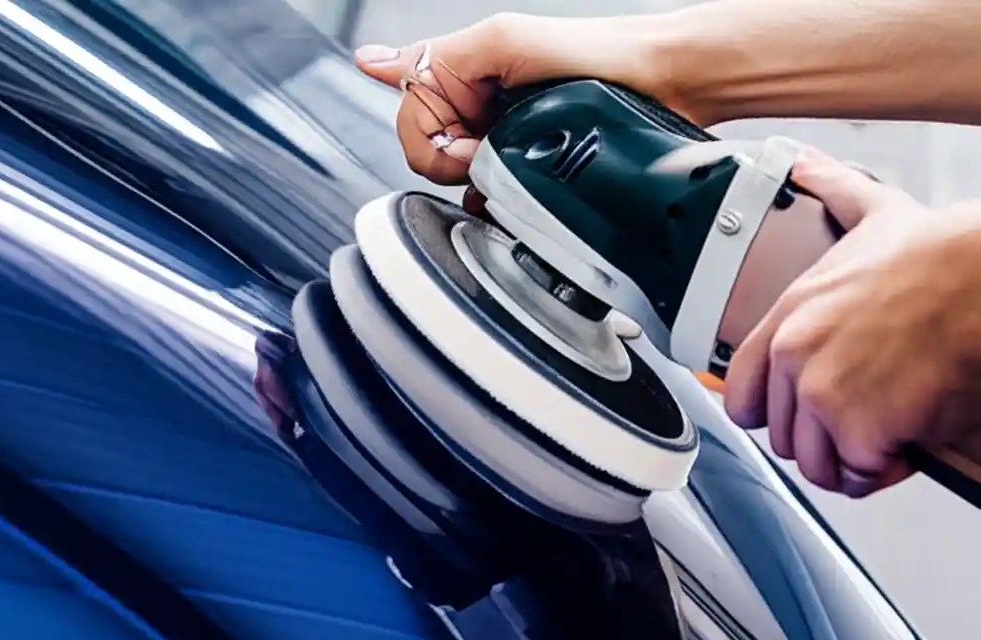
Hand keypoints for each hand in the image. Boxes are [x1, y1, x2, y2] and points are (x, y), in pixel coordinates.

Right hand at [353, 13, 681, 184]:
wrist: (664, 83)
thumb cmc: (597, 54)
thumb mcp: (507, 42)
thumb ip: (441, 57)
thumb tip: (373, 63)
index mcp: (460, 69)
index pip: (409, 120)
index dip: (432, 142)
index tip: (467, 147)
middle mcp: (474, 101)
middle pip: (428, 151)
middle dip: (455, 162)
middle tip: (492, 154)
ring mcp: (498, 132)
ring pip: (456, 175)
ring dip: (475, 182)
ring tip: (510, 169)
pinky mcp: (522, 160)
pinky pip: (486, 192)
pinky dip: (490, 200)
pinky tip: (505, 196)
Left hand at [723, 149, 980, 497]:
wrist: (979, 276)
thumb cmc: (936, 254)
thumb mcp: (871, 213)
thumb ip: (831, 192)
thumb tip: (808, 165)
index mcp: (784, 319)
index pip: (739, 395)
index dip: (768, 415)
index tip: (797, 418)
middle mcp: (793, 358)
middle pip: (784, 439)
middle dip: (824, 440)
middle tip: (865, 422)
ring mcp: (822, 395)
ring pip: (818, 463)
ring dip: (854, 460)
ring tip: (887, 433)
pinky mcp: (861, 428)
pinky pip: (862, 472)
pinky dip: (888, 468)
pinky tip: (908, 441)